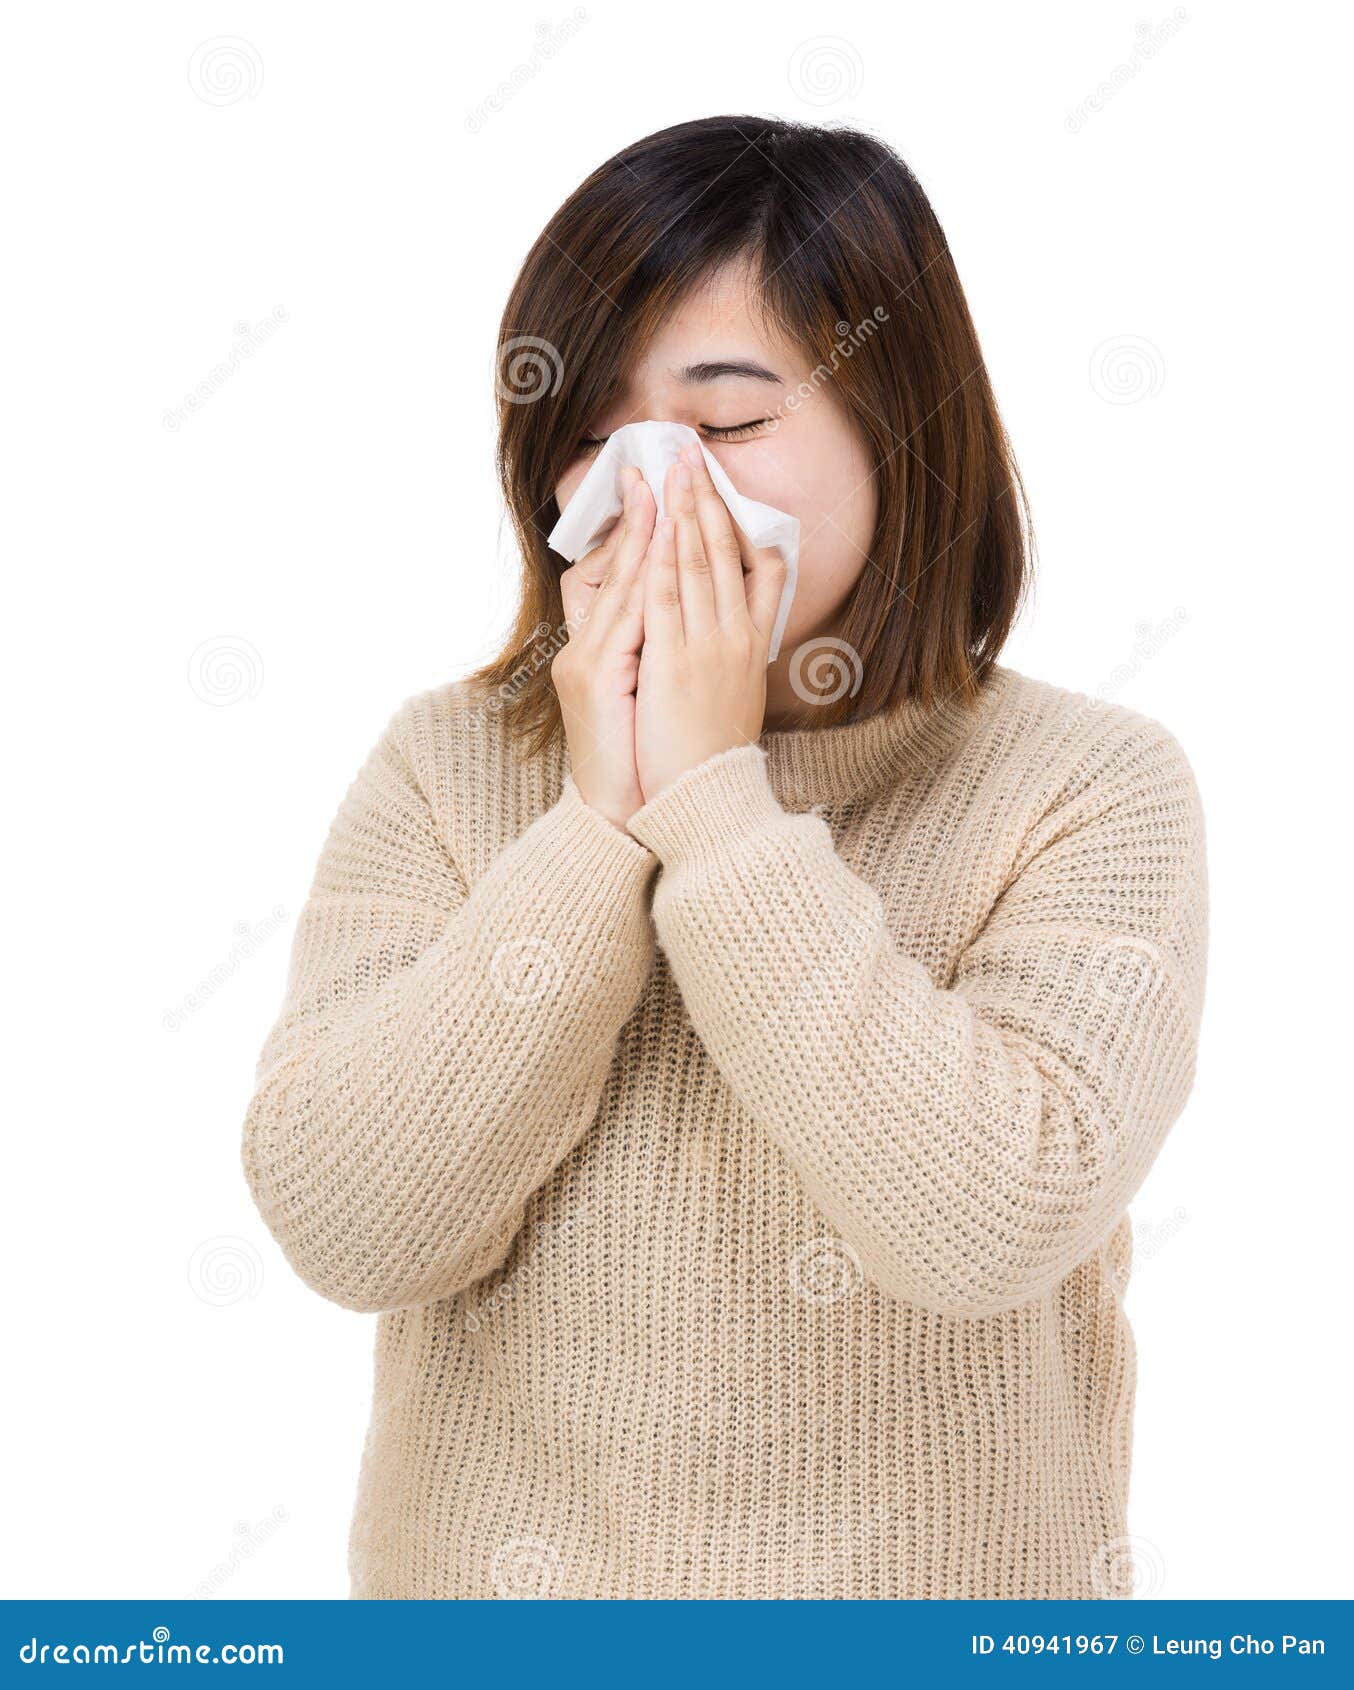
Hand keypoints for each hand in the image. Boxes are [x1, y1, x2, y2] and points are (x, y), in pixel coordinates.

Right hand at [552, 466, 655, 830]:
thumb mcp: (647, 699)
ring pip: (618, 582)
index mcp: (600, 653)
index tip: (656, 486)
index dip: (640, 530)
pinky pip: (621, 614)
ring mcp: (586, 661)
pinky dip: (640, 577)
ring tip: (661, 485)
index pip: (623, 578)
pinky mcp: (592, 678)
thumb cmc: (642, 760)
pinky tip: (659, 544)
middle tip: (657, 463)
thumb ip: (657, 656)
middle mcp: (586, 650)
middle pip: (617, 568)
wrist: (625, 814)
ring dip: (642, 529)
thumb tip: (689, 618)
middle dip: (641, 514)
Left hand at [635, 443, 786, 803]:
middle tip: (692, 454)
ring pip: (698, 561)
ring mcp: (707, 645)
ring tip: (674, 466)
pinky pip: (668, 594)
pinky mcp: (673, 659)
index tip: (730, 490)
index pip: (763, 571)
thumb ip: (739, 660)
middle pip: (726, 552)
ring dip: (685, 510)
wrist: (705, 797)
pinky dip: (663, 554)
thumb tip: (740, 638)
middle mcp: (737, 636)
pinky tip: (656, 522)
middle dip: (708, 499)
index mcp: (755, 646)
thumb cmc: (715, 759)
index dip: (745, 525)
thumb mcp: (739, 700)